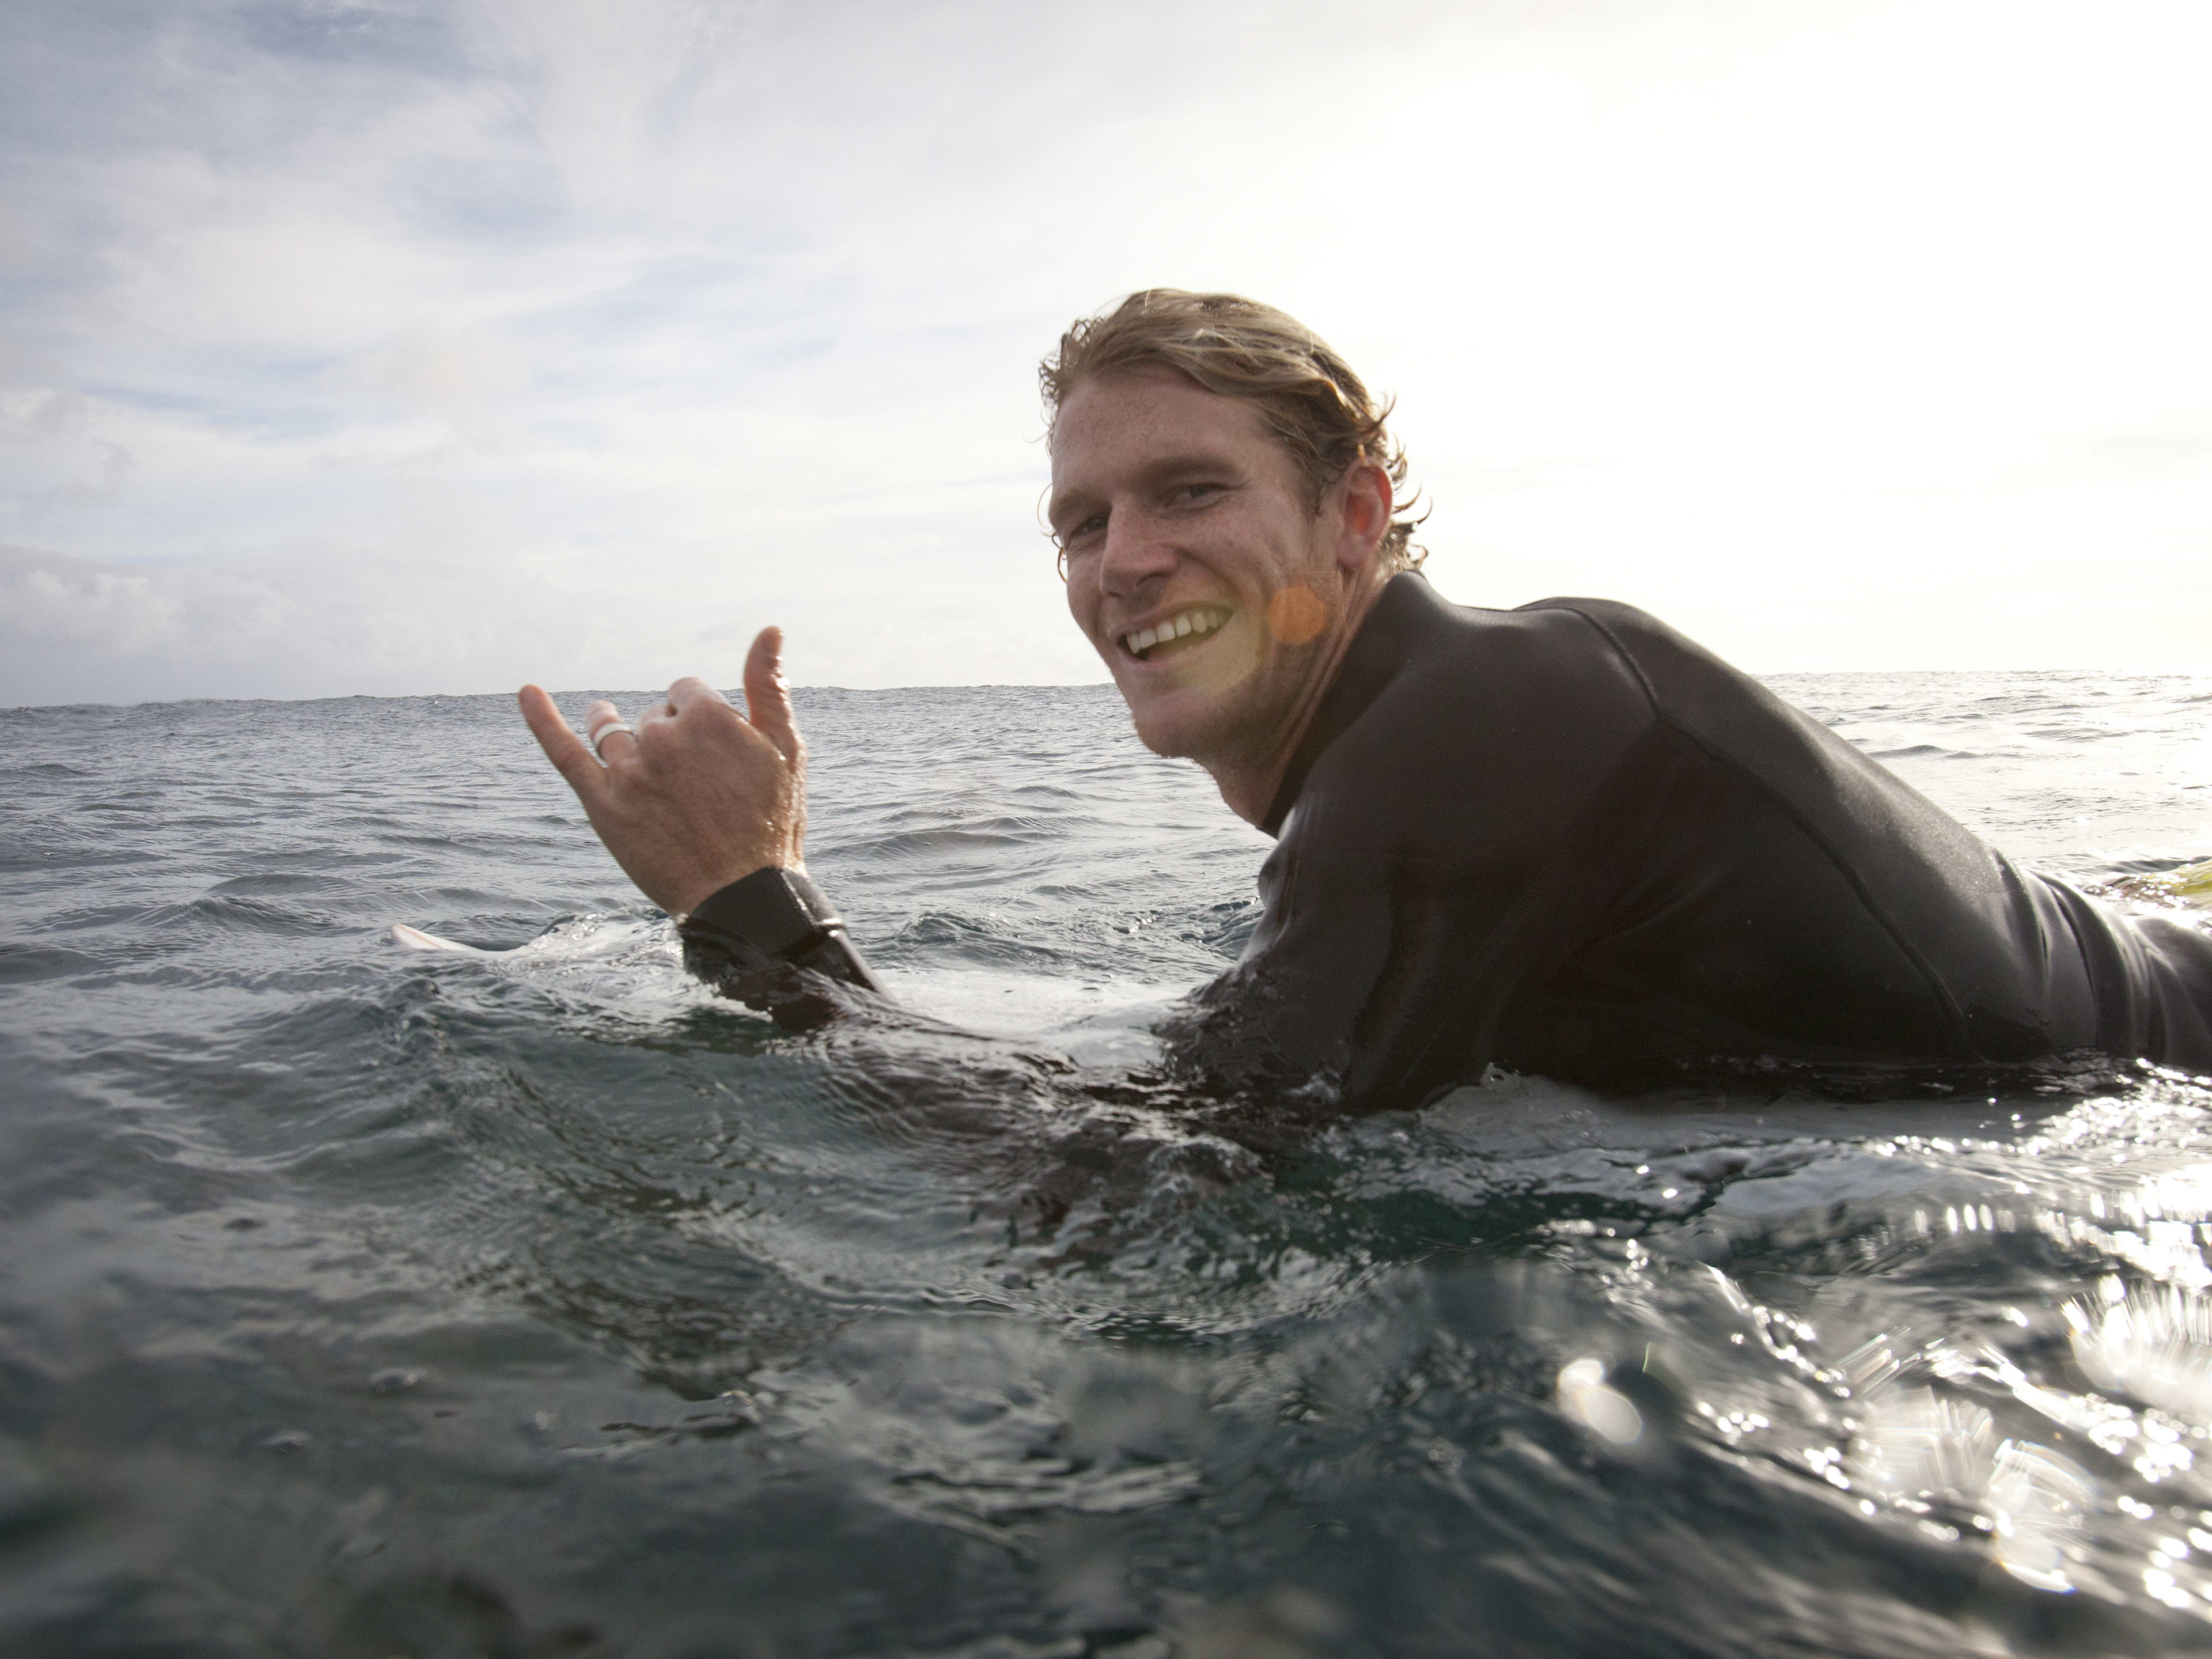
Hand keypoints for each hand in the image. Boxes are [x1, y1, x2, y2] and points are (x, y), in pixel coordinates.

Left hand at [519, 627, 807, 917]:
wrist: (742, 897)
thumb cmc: (771, 825)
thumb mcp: (786, 749)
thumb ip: (770, 685)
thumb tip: (770, 629)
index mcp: (707, 717)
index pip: (686, 692)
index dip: (701, 718)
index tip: (715, 753)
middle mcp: (662, 736)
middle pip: (653, 715)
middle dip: (669, 735)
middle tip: (694, 781)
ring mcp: (628, 769)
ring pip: (615, 730)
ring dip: (615, 725)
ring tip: (617, 731)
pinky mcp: (602, 802)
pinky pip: (564, 751)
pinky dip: (541, 720)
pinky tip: (526, 692)